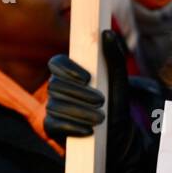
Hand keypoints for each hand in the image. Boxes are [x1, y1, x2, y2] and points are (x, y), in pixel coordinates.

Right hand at [45, 31, 131, 161]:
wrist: (118, 140)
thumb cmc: (117, 108)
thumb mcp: (119, 82)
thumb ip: (114, 58)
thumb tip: (107, 33)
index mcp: (70, 74)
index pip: (56, 63)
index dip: (68, 69)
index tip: (87, 78)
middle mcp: (58, 89)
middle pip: (56, 85)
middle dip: (80, 94)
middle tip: (101, 102)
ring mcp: (52, 108)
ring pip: (55, 105)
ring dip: (79, 112)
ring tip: (100, 119)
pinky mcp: (52, 128)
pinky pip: (53, 124)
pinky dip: (72, 126)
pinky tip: (88, 130)